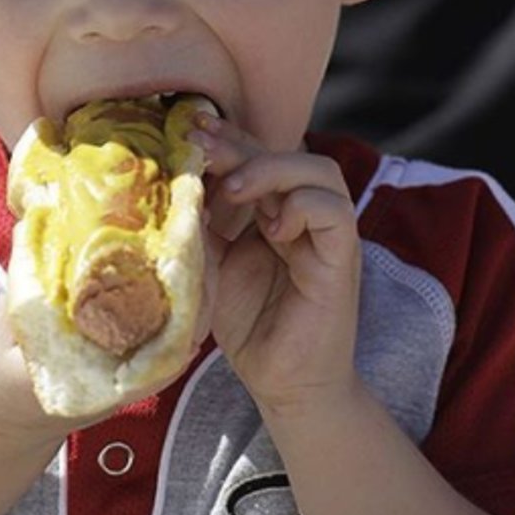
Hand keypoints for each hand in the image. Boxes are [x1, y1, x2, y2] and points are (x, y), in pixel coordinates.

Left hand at [192, 114, 361, 416]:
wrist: (285, 385)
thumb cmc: (250, 327)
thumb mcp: (212, 266)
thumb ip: (200, 226)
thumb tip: (170, 185)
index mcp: (275, 212)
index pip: (258, 157)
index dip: (227, 139)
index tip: (189, 129)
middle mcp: (305, 216)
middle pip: (286, 153)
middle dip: (240, 144)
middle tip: (200, 144)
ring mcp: (328, 236)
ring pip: (320, 171)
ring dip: (272, 169)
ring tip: (234, 190)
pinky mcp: (343, 260)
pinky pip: (335, 211)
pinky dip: (302, 206)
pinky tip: (273, 228)